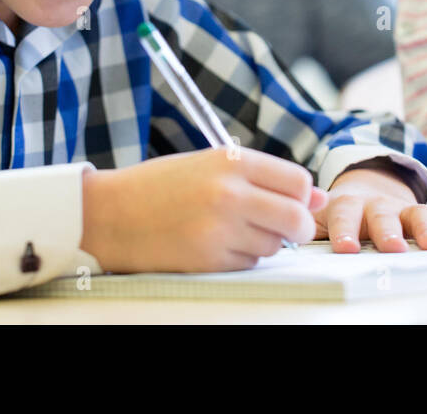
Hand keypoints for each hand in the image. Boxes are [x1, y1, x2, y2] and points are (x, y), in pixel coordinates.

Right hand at [79, 147, 327, 273]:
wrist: (109, 214)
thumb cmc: (159, 186)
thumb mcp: (209, 165)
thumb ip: (263, 177)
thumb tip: (317, 197)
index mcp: (230, 161)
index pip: (297, 180)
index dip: (303, 194)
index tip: (295, 201)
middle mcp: (229, 193)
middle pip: (296, 218)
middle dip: (299, 227)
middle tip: (287, 228)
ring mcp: (219, 228)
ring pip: (273, 246)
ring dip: (265, 243)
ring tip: (233, 229)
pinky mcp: (209, 260)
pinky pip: (248, 264)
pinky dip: (241, 258)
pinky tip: (215, 244)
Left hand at [313, 165, 426, 252]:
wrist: (363, 189)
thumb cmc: (338, 213)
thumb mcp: (320, 217)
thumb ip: (311, 226)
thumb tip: (287, 238)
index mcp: (346, 205)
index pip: (343, 215)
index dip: (342, 229)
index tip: (343, 246)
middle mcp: (376, 205)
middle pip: (382, 216)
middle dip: (386, 231)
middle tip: (391, 247)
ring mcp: (402, 210)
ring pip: (416, 215)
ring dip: (426, 229)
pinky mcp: (424, 217)